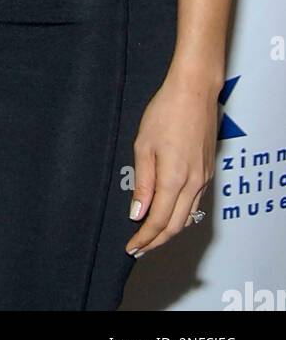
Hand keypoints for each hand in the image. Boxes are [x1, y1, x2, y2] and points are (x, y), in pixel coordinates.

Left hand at [124, 68, 216, 255]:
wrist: (194, 91)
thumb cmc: (166, 111)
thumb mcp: (144, 145)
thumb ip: (143, 182)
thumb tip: (138, 212)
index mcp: (175, 179)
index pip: (159, 220)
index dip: (145, 237)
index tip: (131, 246)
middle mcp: (194, 183)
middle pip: (176, 225)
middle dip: (157, 241)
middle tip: (139, 247)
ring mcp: (204, 178)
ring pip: (188, 216)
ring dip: (169, 230)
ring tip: (150, 235)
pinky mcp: (208, 171)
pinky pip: (195, 202)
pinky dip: (181, 215)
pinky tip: (168, 213)